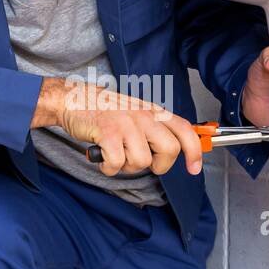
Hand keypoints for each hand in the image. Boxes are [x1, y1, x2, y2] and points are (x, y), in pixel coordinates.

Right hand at [34, 78, 203, 175]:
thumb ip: (155, 128)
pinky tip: (104, 158)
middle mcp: (144, 116)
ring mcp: (126, 124)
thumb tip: (173, 150)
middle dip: (160, 165)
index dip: (194, 152)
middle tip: (147, 164)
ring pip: (142, 161)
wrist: (74, 99)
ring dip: (128, 167)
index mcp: (154, 112)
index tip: (194, 168)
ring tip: (117, 155)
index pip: (185, 130)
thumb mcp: (137, 113)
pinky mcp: (108, 133)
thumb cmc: (105, 111)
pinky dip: (109, 167)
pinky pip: (117, 164)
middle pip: (170, 149)